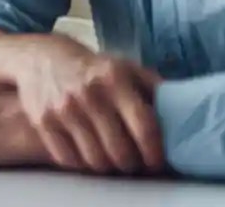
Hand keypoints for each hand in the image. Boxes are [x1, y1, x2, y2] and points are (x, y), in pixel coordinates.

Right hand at [15, 36, 164, 174]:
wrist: (41, 58)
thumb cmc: (92, 68)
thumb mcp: (125, 67)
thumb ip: (153, 87)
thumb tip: (183, 112)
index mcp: (115, 79)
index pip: (144, 127)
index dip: (154, 152)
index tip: (156, 161)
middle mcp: (89, 94)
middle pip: (119, 150)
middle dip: (131, 164)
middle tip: (132, 164)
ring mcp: (63, 109)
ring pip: (94, 159)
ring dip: (107, 167)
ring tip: (111, 161)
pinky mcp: (43, 121)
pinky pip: (68, 159)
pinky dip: (81, 163)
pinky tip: (87, 155)